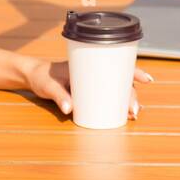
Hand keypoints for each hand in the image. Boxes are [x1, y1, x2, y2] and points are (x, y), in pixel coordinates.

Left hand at [15, 54, 153, 119]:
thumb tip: (71, 110)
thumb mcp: (49, 85)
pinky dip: (116, 104)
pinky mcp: (88, 90)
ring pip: (116, 89)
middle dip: (131, 95)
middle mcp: (94, 71)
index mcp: (89, 64)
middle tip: (135, 110)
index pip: (117, 64)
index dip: (134, 71)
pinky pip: (106, 95)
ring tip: (133, 115)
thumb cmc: (42, 76)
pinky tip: (123, 114)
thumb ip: (59, 96)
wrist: (33, 75)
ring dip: (126, 100)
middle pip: (120, 80)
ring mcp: (92, 81)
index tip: (147, 80)